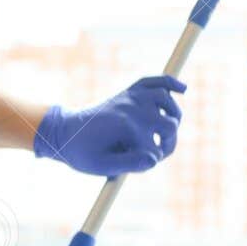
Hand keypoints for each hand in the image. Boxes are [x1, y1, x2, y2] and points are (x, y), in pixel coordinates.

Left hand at [33, 74, 185, 175]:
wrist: (63, 132)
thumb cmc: (82, 152)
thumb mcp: (102, 165)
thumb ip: (129, 164)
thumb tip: (154, 160)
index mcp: (126, 127)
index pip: (157, 148)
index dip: (155, 159)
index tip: (144, 164)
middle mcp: (131, 108)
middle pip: (168, 124)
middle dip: (169, 141)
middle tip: (159, 151)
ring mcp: (130, 97)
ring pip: (165, 99)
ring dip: (173, 115)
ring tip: (167, 130)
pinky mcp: (127, 92)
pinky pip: (153, 80)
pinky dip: (169, 83)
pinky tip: (183, 89)